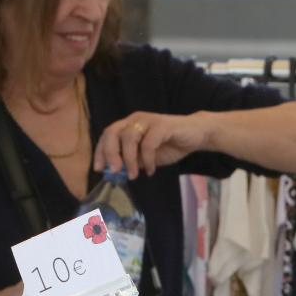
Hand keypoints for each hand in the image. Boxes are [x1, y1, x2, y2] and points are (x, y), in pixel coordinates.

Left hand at [94, 112, 213, 180]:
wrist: (196, 134)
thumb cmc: (170, 144)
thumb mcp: (146, 157)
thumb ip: (132, 161)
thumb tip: (116, 172)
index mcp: (129, 125)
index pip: (108, 135)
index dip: (100, 151)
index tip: (99, 168)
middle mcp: (135, 120)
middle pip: (113, 132)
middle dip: (110, 153)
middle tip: (113, 171)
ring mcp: (149, 121)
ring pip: (129, 137)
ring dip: (129, 159)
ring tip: (133, 175)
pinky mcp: (162, 125)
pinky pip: (149, 143)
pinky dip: (148, 159)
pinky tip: (151, 170)